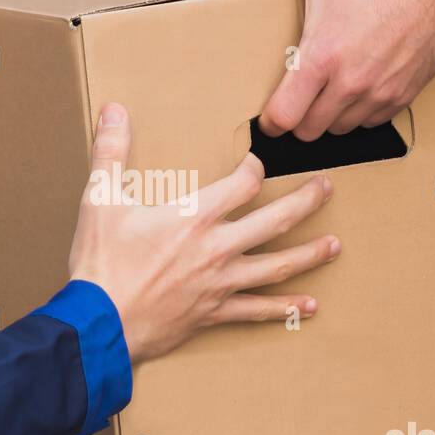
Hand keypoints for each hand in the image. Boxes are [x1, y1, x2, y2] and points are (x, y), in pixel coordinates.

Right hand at [69, 104, 340, 363]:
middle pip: (275, 220)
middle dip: (305, 202)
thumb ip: (111, 152)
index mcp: (194, 216)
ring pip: (277, 266)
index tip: (259, 161)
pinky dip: (285, 308)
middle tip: (327, 188)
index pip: (243, 184)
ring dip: (309, 253)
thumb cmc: (100, 264)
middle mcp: (217, 248)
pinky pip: (257, 310)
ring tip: (335, 245)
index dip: (256, 168)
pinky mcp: (214, 312)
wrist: (99, 323)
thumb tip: (114, 111)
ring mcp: (220, 283)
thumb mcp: (99, 200)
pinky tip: (309, 305)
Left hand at [221, 0, 434, 139]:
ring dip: (329, 118)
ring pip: (340, 129)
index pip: (284, 117)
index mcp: (322, 56)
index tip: (269, 114)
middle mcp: (350, 83)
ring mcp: (378, 93)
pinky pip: (371, 123)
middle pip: (309, 131)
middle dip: (298, 119)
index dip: (271, 121)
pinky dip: (359, 114)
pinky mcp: (402, 96)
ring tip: (325, 94)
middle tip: (296, 102)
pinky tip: (355, 90)